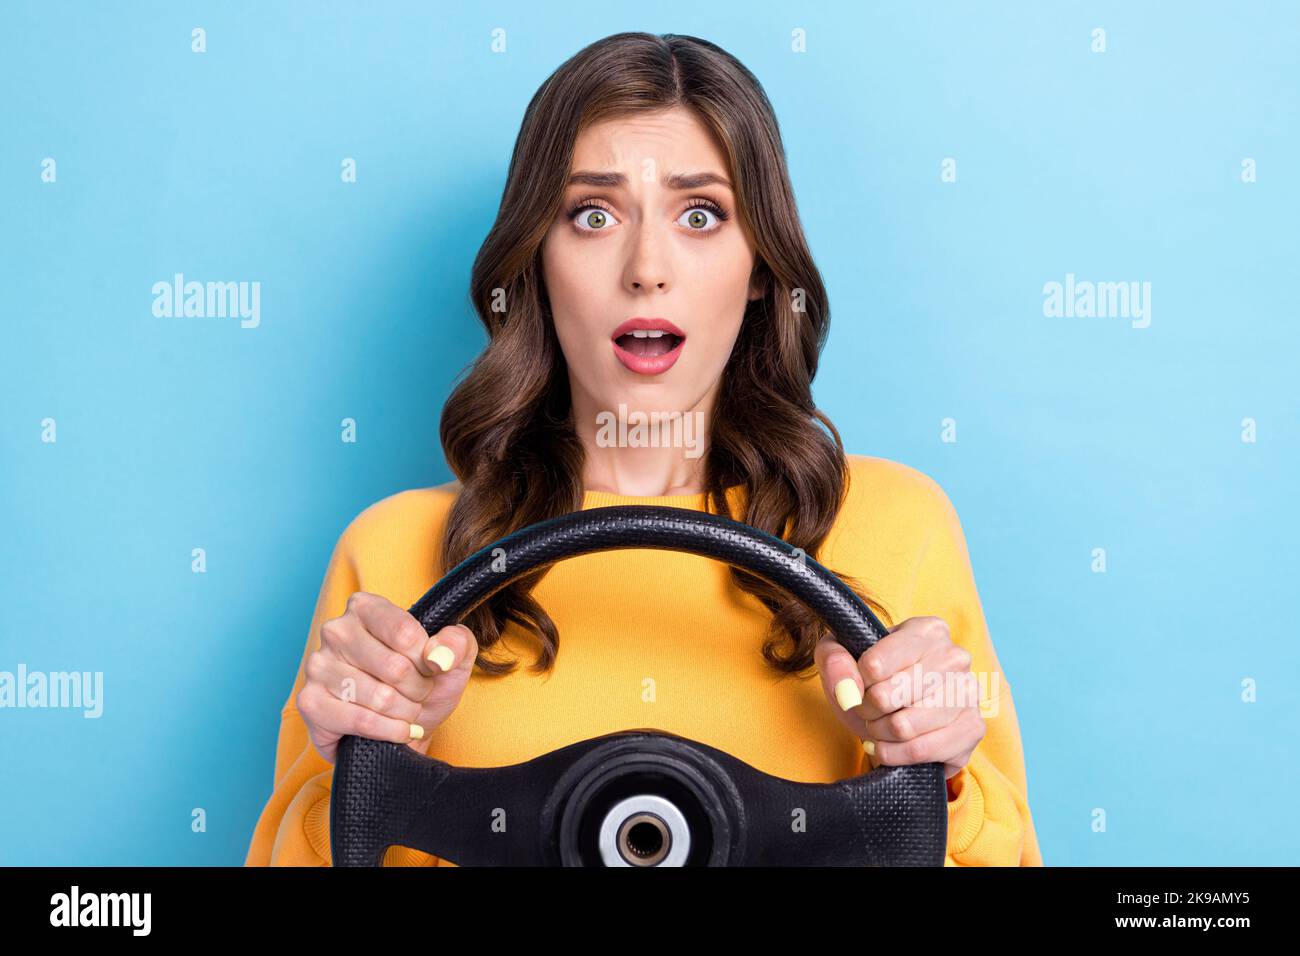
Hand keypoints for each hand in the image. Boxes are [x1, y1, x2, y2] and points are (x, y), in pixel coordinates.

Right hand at [296, 591, 477, 763]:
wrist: (405, 728)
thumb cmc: (423, 684)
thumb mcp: (452, 658)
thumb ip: (457, 643)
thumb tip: (439, 656)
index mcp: (366, 607)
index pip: (406, 633)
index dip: (427, 660)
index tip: (430, 669)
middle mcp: (336, 630)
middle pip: (395, 668)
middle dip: (418, 690)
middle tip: (418, 695)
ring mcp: (318, 665)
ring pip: (380, 697)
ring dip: (405, 713)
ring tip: (405, 711)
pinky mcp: (310, 702)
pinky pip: (361, 721)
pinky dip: (389, 731)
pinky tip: (397, 730)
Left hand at [814, 616, 984, 778]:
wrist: (896, 715)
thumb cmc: (872, 681)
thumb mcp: (842, 659)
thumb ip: (834, 659)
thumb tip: (848, 685)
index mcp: (926, 630)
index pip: (874, 664)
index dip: (856, 683)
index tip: (858, 685)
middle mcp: (955, 656)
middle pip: (887, 696)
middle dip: (867, 710)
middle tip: (867, 710)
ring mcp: (969, 693)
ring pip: (904, 726)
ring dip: (880, 733)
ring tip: (880, 726)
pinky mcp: (973, 728)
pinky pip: (923, 750)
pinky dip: (896, 754)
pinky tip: (890, 747)